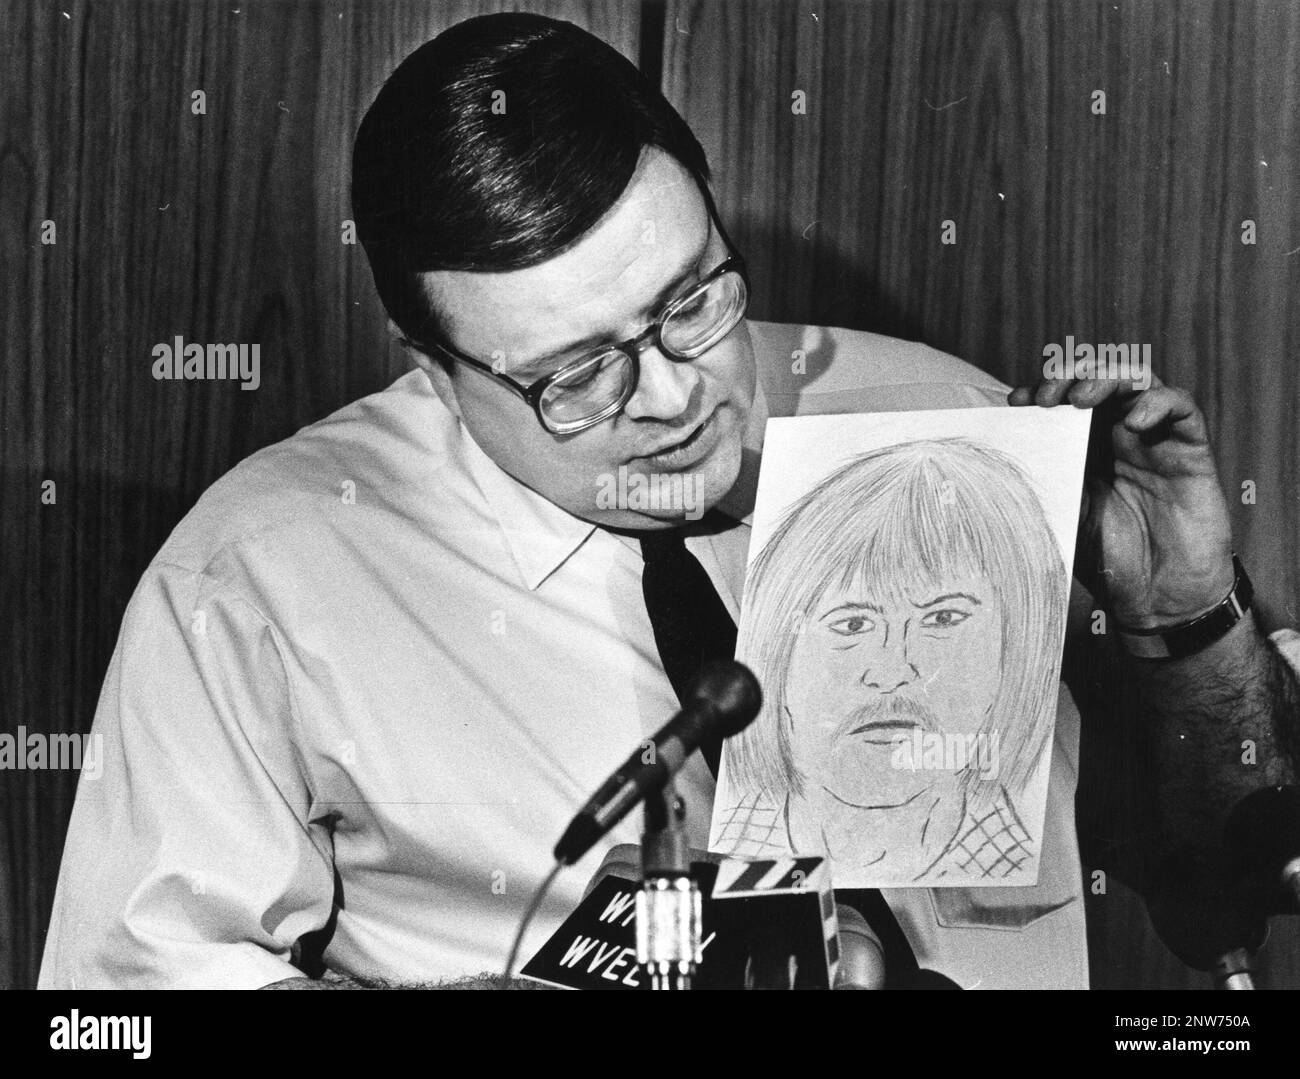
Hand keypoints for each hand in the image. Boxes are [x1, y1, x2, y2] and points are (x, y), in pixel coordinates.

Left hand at [1008, 372, 1233, 628]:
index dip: (1041, 392)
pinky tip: (1134, 421)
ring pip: (1137, 382)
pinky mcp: (1190, 449)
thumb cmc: (1108, 560)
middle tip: (1048, 396)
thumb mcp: (1064, 516)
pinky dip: (1157, 402)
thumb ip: (1045, 481)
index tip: (1017, 402)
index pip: (1062, 402)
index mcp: (1081, 449)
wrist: (1159, 597)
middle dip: (1071, 377)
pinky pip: (1181, 406)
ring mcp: (1154, 439)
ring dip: (1108, 379)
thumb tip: (1001, 455)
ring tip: (1083, 398)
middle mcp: (1117, 437)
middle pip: (1097, 382)